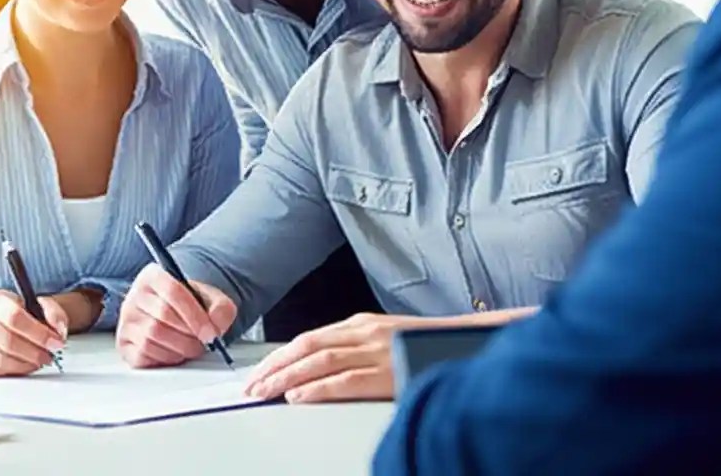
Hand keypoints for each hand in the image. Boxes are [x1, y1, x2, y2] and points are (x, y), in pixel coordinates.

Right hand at [0, 289, 67, 376]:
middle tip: (50, 355)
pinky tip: (26, 363)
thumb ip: (53, 312)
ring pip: (2, 360)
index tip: (56, 342)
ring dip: (28, 363)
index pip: (14, 317)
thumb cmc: (17, 314)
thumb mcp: (37, 304)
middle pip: (8, 341)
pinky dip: (17, 370)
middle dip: (35, 352)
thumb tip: (59, 330)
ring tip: (40, 359)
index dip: (39, 333)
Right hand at [116, 263, 236, 367]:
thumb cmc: (191, 307)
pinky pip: (143, 354)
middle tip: (203, 344)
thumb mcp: (212, 299)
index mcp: (154, 276)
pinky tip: (173, 352)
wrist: (175, 317)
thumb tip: (214, 326)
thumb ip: (221, 308)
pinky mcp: (123, 343)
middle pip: (163, 317)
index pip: (173, 291)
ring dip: (178, 349)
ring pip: (152, 338)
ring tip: (189, 346)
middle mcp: (135, 295)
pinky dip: (164, 358)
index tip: (210, 334)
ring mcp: (126, 320)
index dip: (195, 316)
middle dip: (190, 336)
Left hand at [243, 313, 423, 402]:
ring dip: (286, 377)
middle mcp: (365, 332)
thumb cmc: (428, 347)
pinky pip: (345, 380)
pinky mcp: (389, 372)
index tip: (259, 372)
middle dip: (274, 367)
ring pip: (319, 361)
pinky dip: (317, 388)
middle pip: (306, 346)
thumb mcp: (386, 341)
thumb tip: (321, 370)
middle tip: (251, 385)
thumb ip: (357, 350)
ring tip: (264, 392)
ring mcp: (377, 350)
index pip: (308, 338)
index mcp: (362, 324)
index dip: (279, 356)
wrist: (469, 344)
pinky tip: (298, 397)